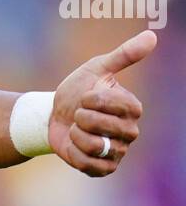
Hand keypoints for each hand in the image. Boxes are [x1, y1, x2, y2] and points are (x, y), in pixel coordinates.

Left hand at [48, 30, 156, 175]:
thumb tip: (152, 36)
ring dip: (76, 135)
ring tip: (77, 129)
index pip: (116, 104)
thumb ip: (124, 55)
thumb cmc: (77, 90)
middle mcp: (130, 131)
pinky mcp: (104, 168)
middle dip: (81, 117)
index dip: (92, 100)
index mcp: (133, 108)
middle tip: (79, 114)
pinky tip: (74, 144)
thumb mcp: (96, 68)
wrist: (53, 115)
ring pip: (94, 146)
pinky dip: (73, 153)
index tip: (85, 96)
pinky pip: (87, 164)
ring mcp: (118, 151)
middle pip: (103, 126)